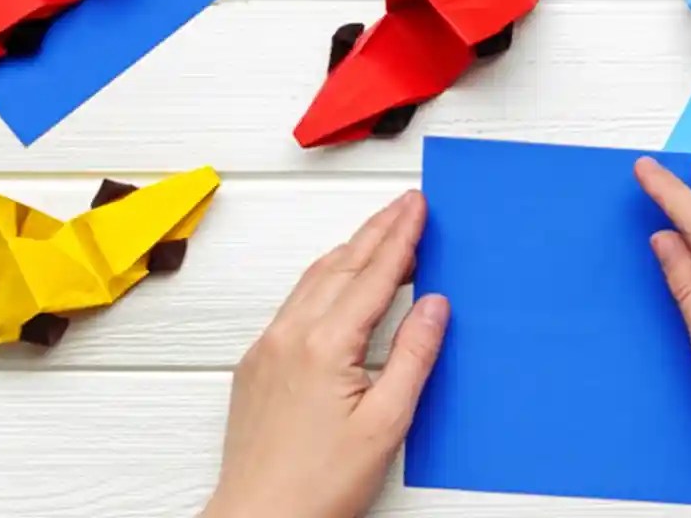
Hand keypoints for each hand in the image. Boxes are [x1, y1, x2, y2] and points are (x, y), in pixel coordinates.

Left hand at [202, 191, 448, 517]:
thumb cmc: (317, 486)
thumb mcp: (386, 423)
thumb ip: (414, 356)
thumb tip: (434, 304)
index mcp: (326, 345)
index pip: (375, 275)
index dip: (401, 236)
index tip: (418, 207)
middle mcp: (290, 336)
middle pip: (343, 264)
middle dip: (378, 230)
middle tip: (406, 205)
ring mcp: (268, 347)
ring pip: (315, 279)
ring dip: (351, 251)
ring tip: (381, 234)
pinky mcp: (257, 364)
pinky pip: (295, 303)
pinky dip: (325, 280)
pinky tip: (338, 284)